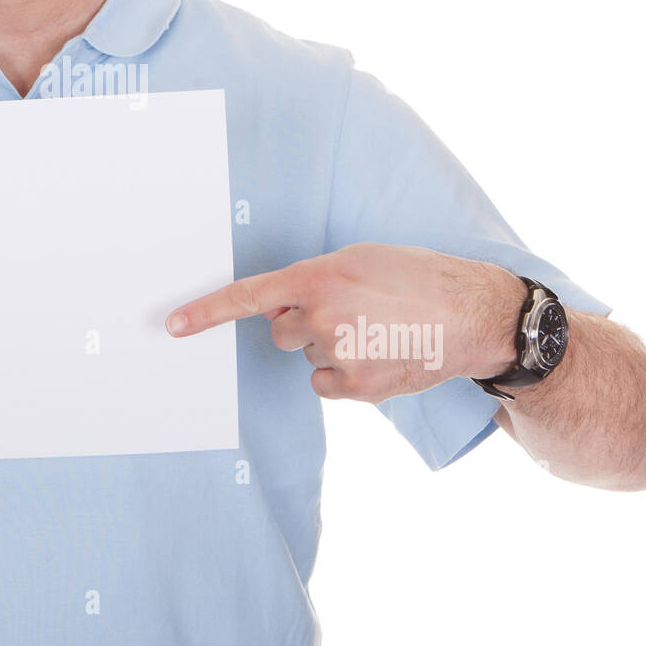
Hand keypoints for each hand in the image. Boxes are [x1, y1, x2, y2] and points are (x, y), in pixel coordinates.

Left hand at [165, 242, 520, 402]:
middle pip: (281, 331)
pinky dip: (343, 374)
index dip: (206, 312)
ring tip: (376, 330)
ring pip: (307, 357)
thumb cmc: (416, 278)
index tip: (172, 326)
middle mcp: (322, 316)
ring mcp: (339, 354)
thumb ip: (314, 280)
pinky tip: (377, 355)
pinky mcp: (358, 386)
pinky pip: (324, 384)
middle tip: (350, 312)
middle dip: (303, 324)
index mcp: (318, 276)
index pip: (249, 296)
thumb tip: (279, 309)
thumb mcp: (360, 259)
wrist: (473, 313)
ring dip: (330, 346)